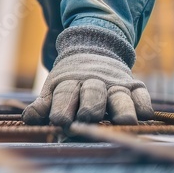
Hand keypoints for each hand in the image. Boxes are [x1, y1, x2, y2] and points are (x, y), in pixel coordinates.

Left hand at [22, 26, 151, 126]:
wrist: (93, 50)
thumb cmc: (70, 83)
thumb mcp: (53, 89)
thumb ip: (42, 106)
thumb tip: (29, 119)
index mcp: (69, 82)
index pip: (64, 94)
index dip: (62, 107)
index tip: (59, 121)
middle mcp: (94, 82)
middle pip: (93, 94)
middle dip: (91, 106)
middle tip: (88, 118)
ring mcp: (116, 84)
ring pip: (120, 96)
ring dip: (122, 108)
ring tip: (123, 122)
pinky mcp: (135, 87)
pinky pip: (142, 95)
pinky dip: (144, 105)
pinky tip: (144, 116)